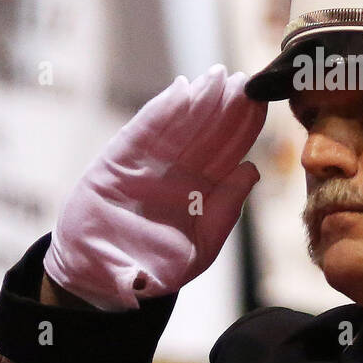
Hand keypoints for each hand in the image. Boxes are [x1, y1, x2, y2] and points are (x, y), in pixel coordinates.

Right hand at [42, 66, 266, 310]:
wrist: (101, 285)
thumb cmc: (154, 270)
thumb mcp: (200, 248)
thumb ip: (225, 211)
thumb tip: (252, 170)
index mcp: (200, 191)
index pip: (227, 153)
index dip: (243, 127)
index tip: (261, 101)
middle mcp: (176, 173)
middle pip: (207, 132)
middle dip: (226, 105)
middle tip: (245, 79)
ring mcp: (147, 166)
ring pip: (179, 126)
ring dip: (199, 100)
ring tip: (217, 77)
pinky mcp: (117, 164)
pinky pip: (143, 132)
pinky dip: (161, 110)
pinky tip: (181, 90)